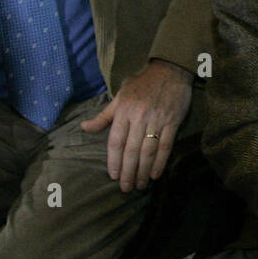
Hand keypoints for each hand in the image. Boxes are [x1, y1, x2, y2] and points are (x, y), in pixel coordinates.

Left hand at [81, 59, 192, 191]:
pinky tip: (156, 174)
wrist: (170, 70)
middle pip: (131, 150)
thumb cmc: (142, 83)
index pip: (116, 140)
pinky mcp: (173, 122)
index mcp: (124, 111)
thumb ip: (104, 116)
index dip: (113, 160)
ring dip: (143, 171)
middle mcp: (139, 117)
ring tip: (140, 185)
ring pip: (148, 151)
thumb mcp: (120, 96)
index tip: (113, 176)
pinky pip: (166, 145)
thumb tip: (84, 127)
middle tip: (125, 188)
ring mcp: (157, 120)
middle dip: (128, 172)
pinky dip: (161, 162)